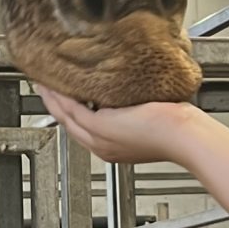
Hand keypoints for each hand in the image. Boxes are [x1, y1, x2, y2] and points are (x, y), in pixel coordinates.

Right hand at [38, 87, 210, 167]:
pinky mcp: (101, 127)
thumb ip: (133, 108)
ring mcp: (100, 139)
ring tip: (43, 81)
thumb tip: (131, 90)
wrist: (185, 138)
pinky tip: (52, 85)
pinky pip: (71, 110)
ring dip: (51, 98)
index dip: (67, 109)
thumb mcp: (148, 118)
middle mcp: (102, 146)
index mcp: (112, 146)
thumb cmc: (177, 129)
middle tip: (43, 85)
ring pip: (65, 116)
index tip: (59, 93)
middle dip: (53, 102)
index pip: (82, 126)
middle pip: (68, 123)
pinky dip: (58, 96)